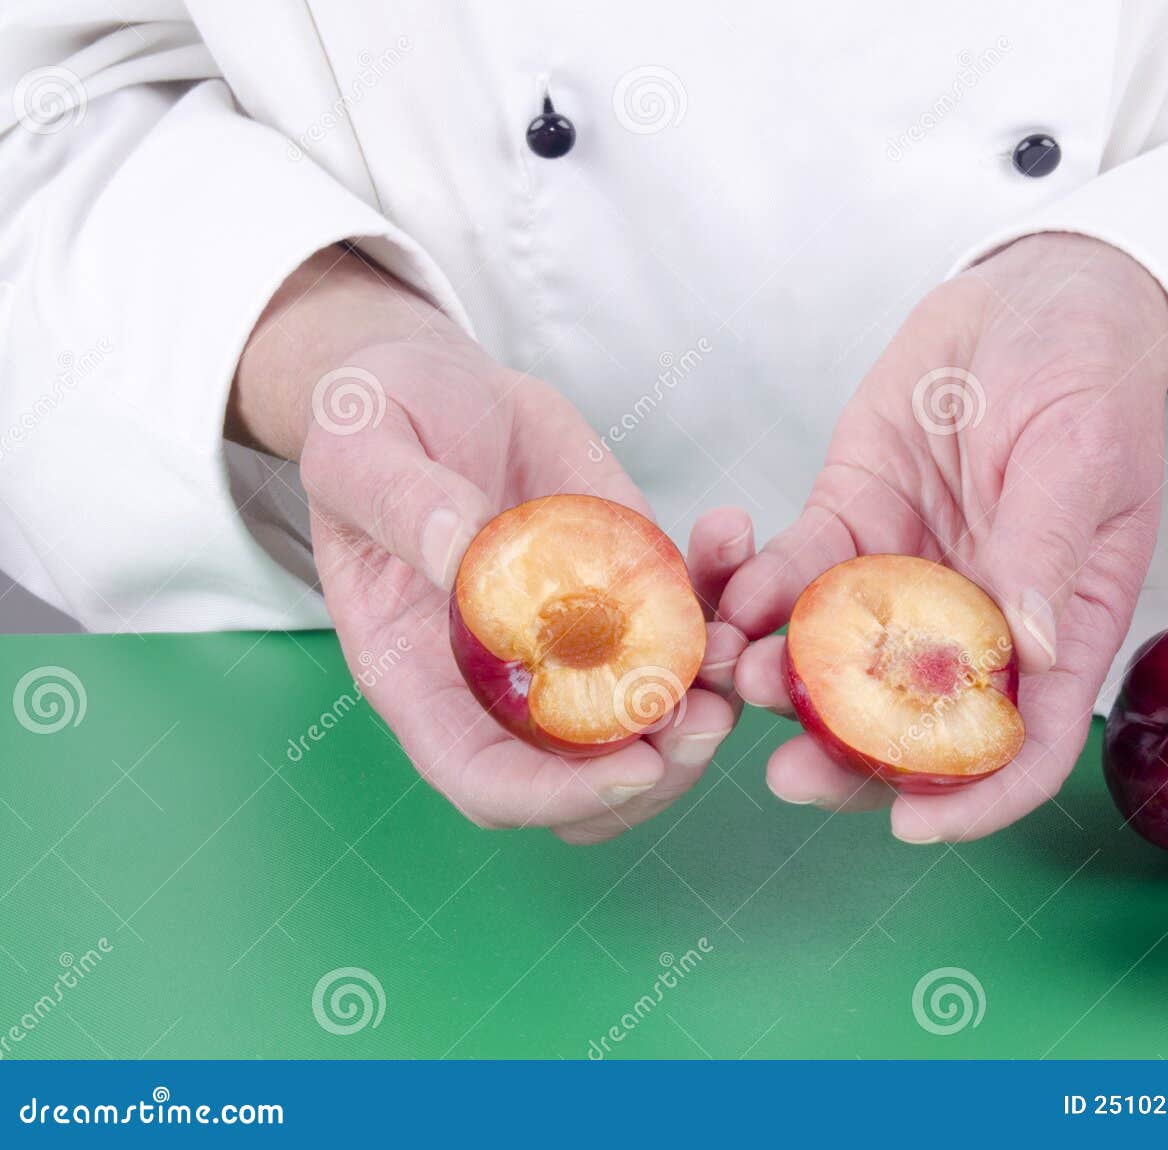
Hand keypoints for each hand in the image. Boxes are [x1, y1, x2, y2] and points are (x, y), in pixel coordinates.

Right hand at [230, 247, 749, 840]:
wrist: (437, 390)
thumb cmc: (373, 431)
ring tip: (735, 641)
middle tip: (711, 712)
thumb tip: (461, 553)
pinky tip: (729, 533)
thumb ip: (401, 504)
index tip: (634, 769)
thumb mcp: (359, 453)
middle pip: (589, 774)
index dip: (558, 795)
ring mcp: (575, 639)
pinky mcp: (624, 585)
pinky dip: (721, 593)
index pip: (487, 779)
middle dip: (662, 766)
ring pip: (654, 714)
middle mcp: (505, 678)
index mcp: (421, 676)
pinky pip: (685, 617)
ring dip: (708, 694)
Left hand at [721, 233, 1167, 841]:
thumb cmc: (1087, 368)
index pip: (1023, 745)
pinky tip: (729, 599)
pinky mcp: (847, 527)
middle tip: (786, 773)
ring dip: (786, 684)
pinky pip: (794, 581)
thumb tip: (1033, 650)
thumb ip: (1047, 549)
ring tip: (738, 677)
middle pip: (912, 726)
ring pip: (838, 665)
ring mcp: (904, 579)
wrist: (1029, 293)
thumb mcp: (1082, 454)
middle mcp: (974, 620)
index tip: (911, 829)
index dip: (973, 800)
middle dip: (848, 760)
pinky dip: (758, 597)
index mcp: (1055, 626)